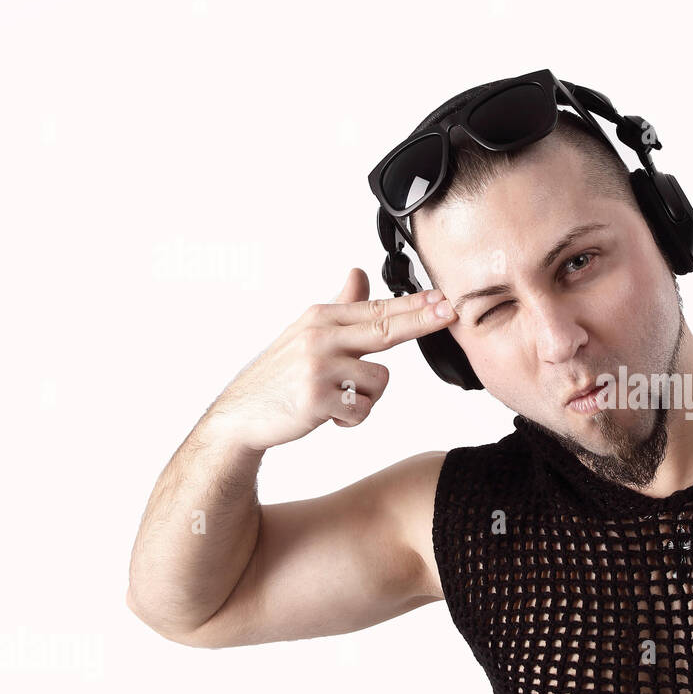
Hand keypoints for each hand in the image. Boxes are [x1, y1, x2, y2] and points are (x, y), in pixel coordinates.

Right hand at [206, 267, 456, 452]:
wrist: (241, 415)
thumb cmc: (280, 375)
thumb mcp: (306, 332)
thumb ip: (340, 306)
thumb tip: (359, 273)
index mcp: (320, 318)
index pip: (376, 309)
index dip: (414, 305)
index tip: (443, 298)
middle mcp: (319, 337)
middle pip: (385, 329)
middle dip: (422, 321)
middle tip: (450, 313)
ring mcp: (317, 367)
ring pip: (379, 382)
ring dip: (366, 398)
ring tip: (339, 398)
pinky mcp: (316, 398)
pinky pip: (362, 410)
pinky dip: (352, 420)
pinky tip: (329, 415)